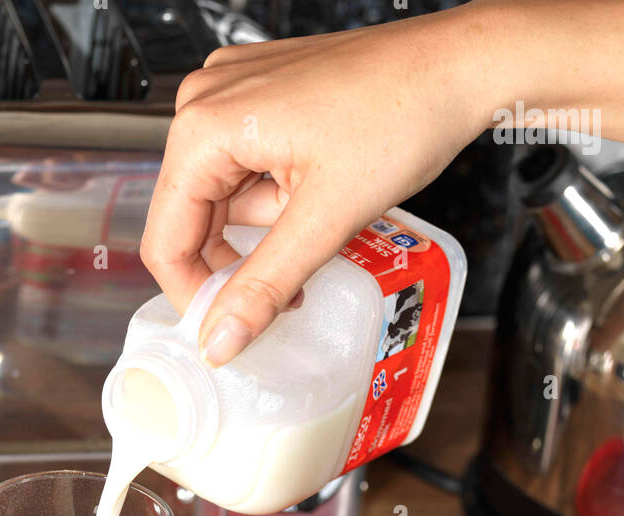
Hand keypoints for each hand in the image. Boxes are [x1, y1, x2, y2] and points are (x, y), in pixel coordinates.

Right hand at [140, 7, 498, 365]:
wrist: (457, 68)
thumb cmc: (401, 114)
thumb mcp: (324, 219)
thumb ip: (263, 285)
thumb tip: (220, 339)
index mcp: (205, 124)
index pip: (166, 238)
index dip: (194, 295)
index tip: (227, 330)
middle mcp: (206, 100)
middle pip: (192, 219)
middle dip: (239, 261)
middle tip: (289, 289)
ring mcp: (234, 93)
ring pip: (225, 200)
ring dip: (268, 230)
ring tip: (322, 219)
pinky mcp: (262, 97)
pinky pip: (247, 170)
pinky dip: (278, 200)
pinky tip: (318, 196)